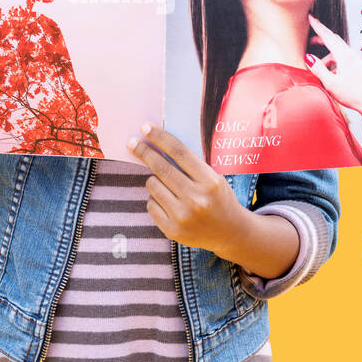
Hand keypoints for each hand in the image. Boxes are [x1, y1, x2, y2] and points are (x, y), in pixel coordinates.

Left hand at [126, 122, 246, 255]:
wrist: (230, 233)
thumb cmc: (218, 199)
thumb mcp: (213, 178)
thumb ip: (190, 165)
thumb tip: (158, 145)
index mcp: (210, 182)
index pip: (179, 152)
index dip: (160, 137)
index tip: (145, 128)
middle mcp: (197, 199)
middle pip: (162, 167)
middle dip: (144, 151)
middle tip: (132, 142)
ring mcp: (183, 216)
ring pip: (152, 185)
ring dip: (155, 180)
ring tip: (169, 186)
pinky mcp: (172, 230)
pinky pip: (150, 204)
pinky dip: (156, 199)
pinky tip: (170, 204)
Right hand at [305, 13, 361, 117]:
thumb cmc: (353, 94)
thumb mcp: (331, 83)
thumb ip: (319, 69)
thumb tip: (308, 57)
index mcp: (344, 56)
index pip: (328, 36)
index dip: (317, 27)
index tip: (310, 18)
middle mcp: (351, 55)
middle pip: (333, 40)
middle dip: (321, 38)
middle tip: (309, 38)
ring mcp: (355, 60)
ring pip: (337, 51)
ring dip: (326, 55)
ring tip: (317, 66)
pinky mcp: (356, 67)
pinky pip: (341, 59)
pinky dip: (332, 62)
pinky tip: (329, 74)